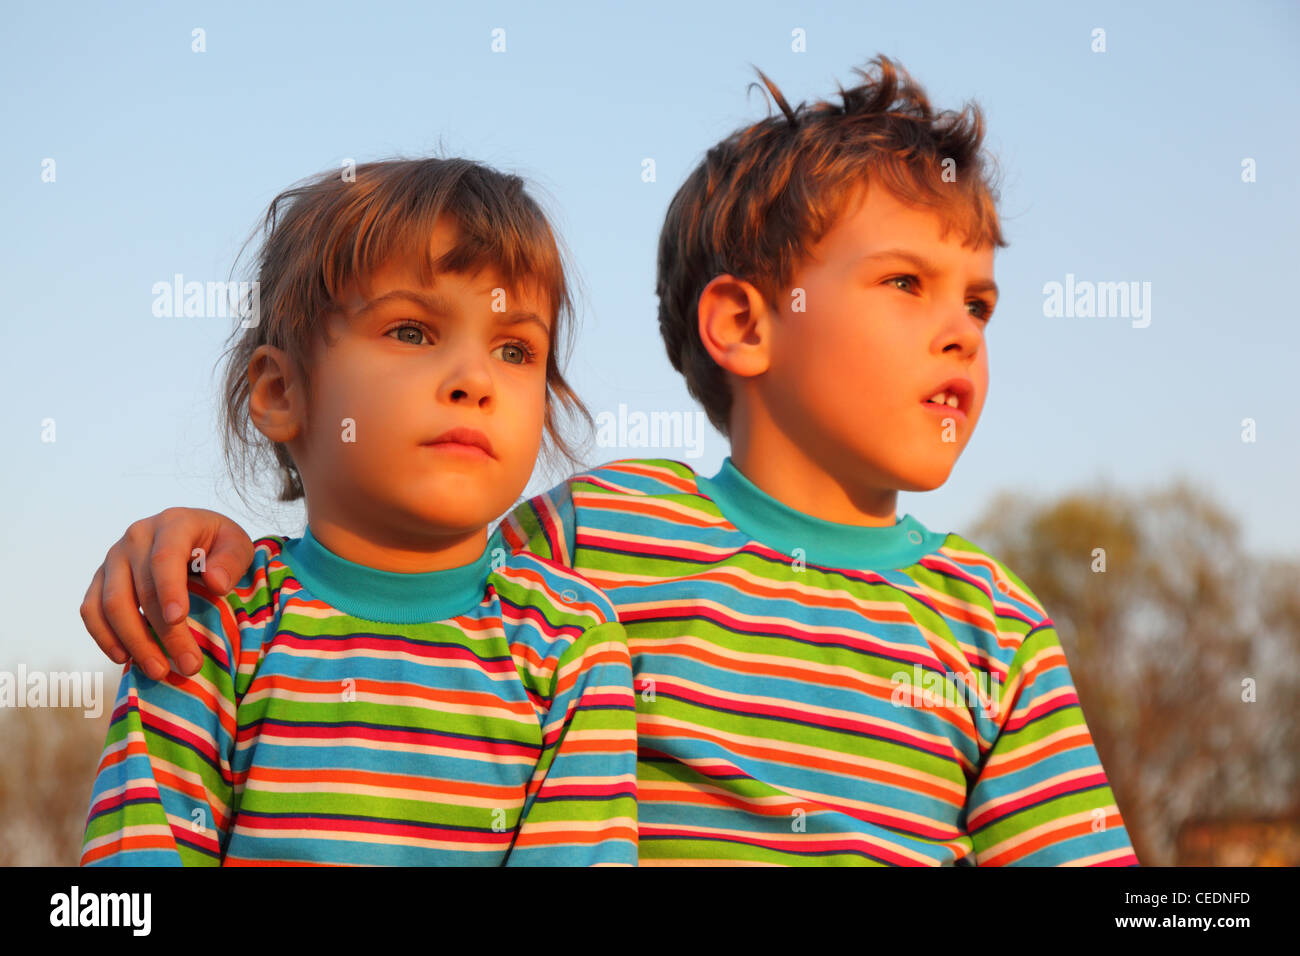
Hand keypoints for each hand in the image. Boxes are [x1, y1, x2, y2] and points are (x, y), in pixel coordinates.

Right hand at [80, 508, 254, 678]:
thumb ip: (231, 561)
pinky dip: (104, 636)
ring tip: (159, 671)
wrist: (195, 537)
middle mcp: (137, 536)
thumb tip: (215, 582)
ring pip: (112, 604)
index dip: (169, 589)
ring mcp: (114, 558)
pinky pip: (91, 609)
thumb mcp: (238, 546)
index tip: (178, 619)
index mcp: (173, 523)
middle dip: (163, 632)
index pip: (164, 558)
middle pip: (141, 589)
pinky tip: (124, 658)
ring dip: (134, 641)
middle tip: (187, 665)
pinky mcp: (100, 579)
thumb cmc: (220, 545)